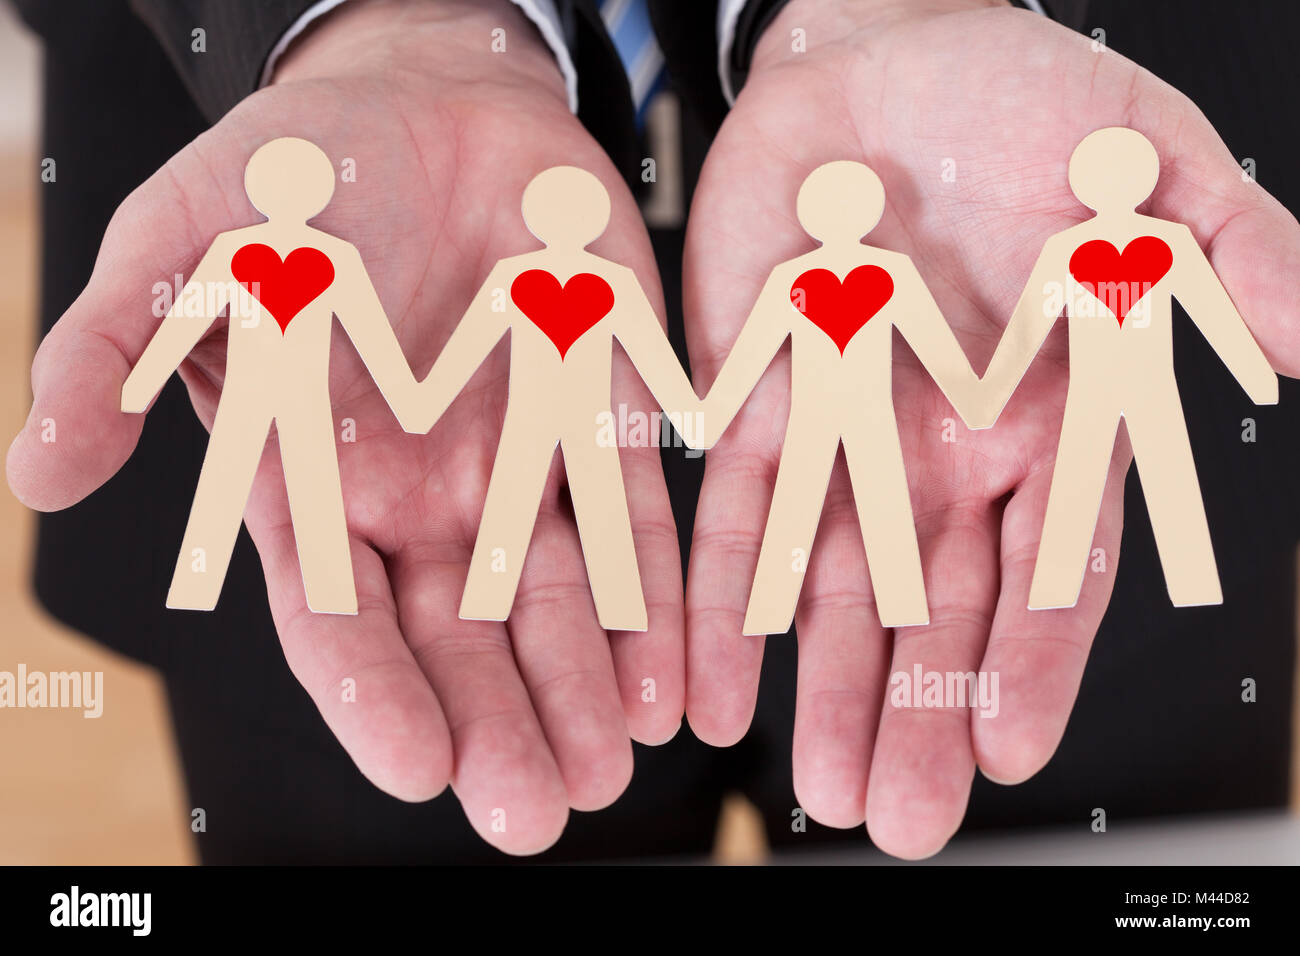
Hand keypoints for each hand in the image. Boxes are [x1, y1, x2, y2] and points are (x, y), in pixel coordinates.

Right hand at [6, 0, 685, 854]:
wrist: (424, 99)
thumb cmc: (297, 176)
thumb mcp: (184, 246)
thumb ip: (110, 355)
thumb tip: (36, 472)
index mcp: (316, 479)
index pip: (338, 615)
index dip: (373, 692)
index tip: (417, 767)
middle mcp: (418, 496)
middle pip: (457, 635)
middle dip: (495, 723)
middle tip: (533, 809)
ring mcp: (515, 462)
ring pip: (553, 599)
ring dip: (584, 683)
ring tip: (613, 765)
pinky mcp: (599, 414)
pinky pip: (631, 518)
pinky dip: (652, 594)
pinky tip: (671, 674)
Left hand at [682, 0, 1299, 856]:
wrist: (879, 55)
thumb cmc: (1018, 100)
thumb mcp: (1145, 163)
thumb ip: (1220, 251)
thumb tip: (1299, 335)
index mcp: (1050, 411)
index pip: (1049, 561)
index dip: (1030, 657)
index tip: (1010, 749)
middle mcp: (948, 445)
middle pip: (935, 604)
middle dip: (918, 709)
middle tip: (901, 813)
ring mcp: (848, 428)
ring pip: (831, 582)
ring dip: (820, 681)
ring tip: (814, 779)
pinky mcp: (754, 396)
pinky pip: (735, 512)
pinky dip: (724, 597)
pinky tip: (714, 682)